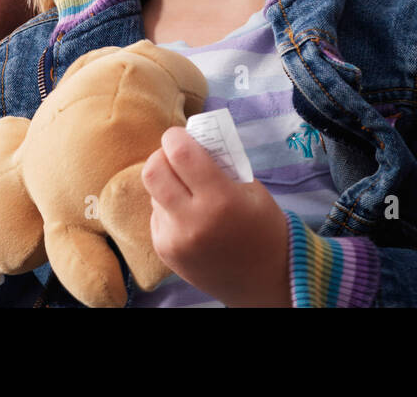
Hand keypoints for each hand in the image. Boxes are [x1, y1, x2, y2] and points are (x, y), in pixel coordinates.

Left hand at [142, 126, 290, 306]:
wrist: (264, 281)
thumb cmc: (264, 227)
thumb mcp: (250, 188)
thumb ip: (220, 165)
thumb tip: (191, 142)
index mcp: (219, 200)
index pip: (180, 154)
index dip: (175, 137)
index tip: (180, 135)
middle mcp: (192, 221)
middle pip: (153, 171)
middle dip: (161, 156)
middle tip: (175, 156)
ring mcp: (174, 240)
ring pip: (152, 193)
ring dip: (165, 184)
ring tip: (188, 190)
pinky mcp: (165, 252)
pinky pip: (156, 215)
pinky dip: (167, 207)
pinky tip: (188, 214)